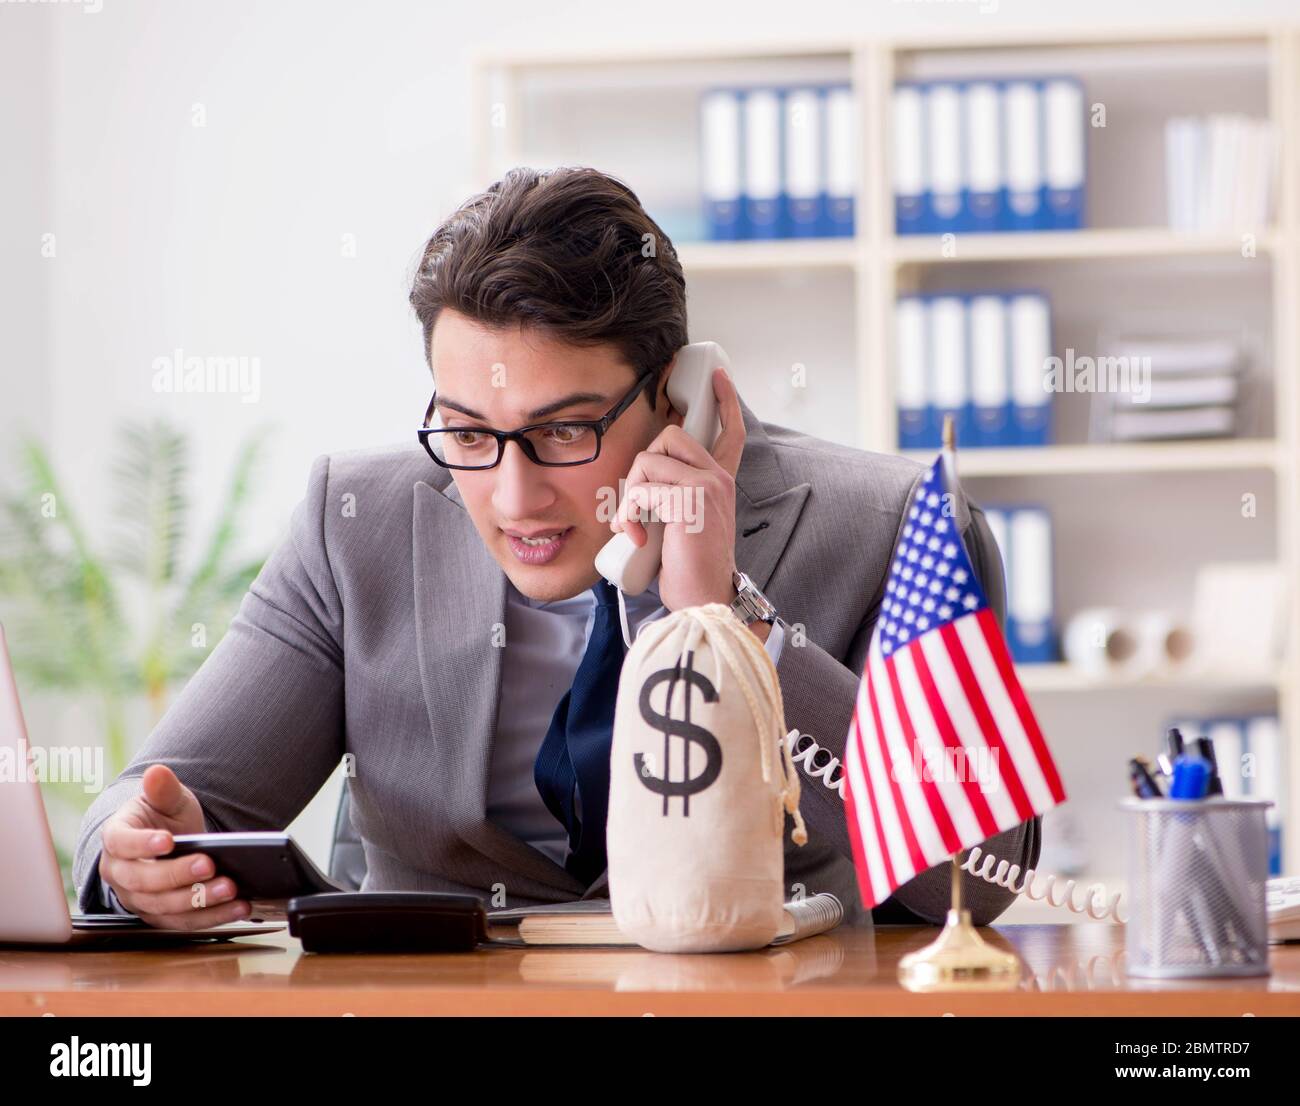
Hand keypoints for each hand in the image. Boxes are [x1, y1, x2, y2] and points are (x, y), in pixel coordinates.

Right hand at [97, 764, 250, 929]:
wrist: (169, 842)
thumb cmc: (164, 818)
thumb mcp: (167, 799)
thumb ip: (163, 789)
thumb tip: (156, 772)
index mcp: (116, 840)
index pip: (121, 843)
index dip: (142, 843)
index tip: (168, 839)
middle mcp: (121, 874)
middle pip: (143, 881)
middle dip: (177, 875)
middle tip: (209, 864)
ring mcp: (139, 900)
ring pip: (164, 907)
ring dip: (199, 901)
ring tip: (229, 888)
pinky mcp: (160, 917)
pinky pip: (184, 922)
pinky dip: (212, 917)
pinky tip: (238, 907)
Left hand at [611, 367, 744, 613]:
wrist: (703, 600)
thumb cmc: (687, 568)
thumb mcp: (682, 523)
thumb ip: (673, 495)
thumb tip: (641, 482)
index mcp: (720, 483)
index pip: (730, 432)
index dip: (725, 401)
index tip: (718, 378)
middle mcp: (719, 479)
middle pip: (669, 436)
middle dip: (641, 466)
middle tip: (638, 503)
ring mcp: (707, 488)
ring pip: (649, 461)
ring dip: (630, 494)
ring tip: (633, 525)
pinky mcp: (691, 502)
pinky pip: (642, 489)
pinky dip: (628, 513)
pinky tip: (635, 536)